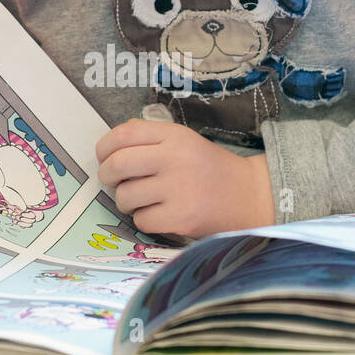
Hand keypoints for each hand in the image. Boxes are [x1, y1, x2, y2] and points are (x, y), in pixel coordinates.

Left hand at [95, 118, 275, 239]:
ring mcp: (179, 189)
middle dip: (108, 177)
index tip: (104, 158)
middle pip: (117, 165)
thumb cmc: (210, 169)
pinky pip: (141, 221)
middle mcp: (175, 158)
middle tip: (115, 182)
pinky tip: (160, 215)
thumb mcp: (184, 142)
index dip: (105, 148)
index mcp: (175, 136)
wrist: (250, 195)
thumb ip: (151, 139)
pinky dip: (145, 220)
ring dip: (127, 202)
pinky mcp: (182, 217)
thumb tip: (109, 148)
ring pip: (125, 197)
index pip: (124, 134)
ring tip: (143, 201)